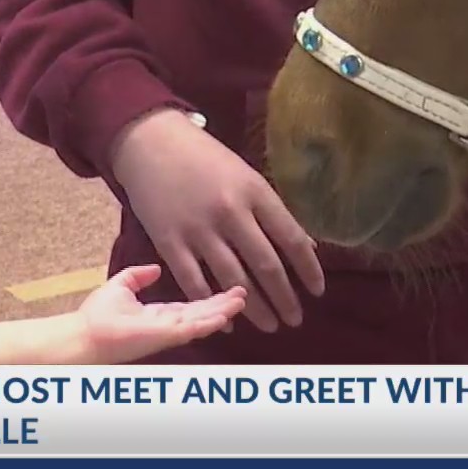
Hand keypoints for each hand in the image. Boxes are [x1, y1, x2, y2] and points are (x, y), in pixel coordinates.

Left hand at [77, 265, 245, 363]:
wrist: (84, 334)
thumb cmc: (97, 315)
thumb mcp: (120, 286)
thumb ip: (137, 276)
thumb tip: (155, 268)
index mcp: (159, 313)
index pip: (191, 305)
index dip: (210, 296)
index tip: (229, 286)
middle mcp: (168, 324)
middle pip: (202, 313)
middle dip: (223, 303)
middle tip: (245, 291)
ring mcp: (169, 332)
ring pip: (203, 321)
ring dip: (223, 311)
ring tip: (243, 299)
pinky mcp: (166, 336)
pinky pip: (193, 328)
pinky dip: (210, 322)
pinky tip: (225, 314)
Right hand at [109, 109, 325, 332]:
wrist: (149, 143)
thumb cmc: (204, 157)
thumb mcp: (246, 175)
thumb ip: (272, 211)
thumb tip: (305, 246)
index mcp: (255, 192)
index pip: (292, 239)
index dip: (308, 270)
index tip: (318, 291)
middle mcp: (231, 213)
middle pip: (266, 265)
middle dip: (285, 298)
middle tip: (295, 319)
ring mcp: (199, 230)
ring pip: (234, 280)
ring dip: (255, 309)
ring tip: (270, 325)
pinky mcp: (169, 243)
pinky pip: (195, 284)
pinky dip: (212, 305)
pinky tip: (226, 322)